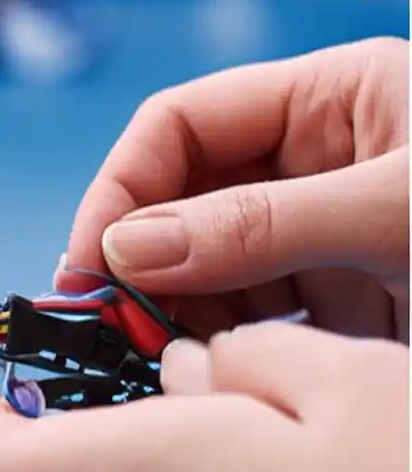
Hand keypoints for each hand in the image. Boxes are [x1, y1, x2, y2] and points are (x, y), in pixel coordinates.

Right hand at [58, 37, 408, 341]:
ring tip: (153, 356)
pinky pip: (248, 319)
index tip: (90, 262)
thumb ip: (258, 226)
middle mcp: (318, 161)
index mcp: (330, 100)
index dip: (122, 189)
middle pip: (181, 200)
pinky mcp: (341, 303)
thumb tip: (126, 248)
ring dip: (169, 311)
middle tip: (107, 323)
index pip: (180, 124)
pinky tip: (198, 371)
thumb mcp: (390, 215)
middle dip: (137, 262)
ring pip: (206, 267)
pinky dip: (212, 345)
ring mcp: (325, 235)